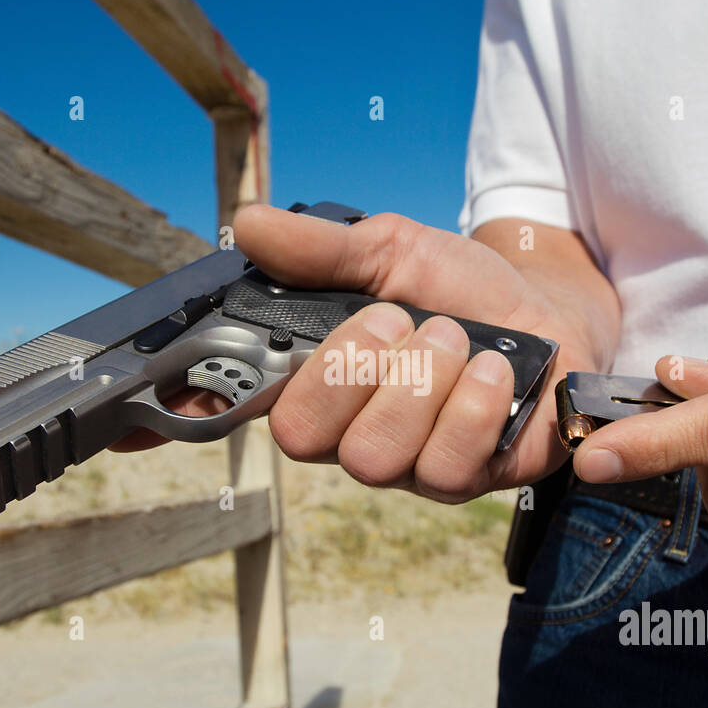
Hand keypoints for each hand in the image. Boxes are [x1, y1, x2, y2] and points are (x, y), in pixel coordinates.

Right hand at [201, 205, 611, 501]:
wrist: (543, 311)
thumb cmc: (458, 289)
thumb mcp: (392, 250)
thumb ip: (325, 249)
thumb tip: (249, 225)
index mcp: (313, 379)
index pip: (231, 406)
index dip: (190, 407)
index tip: (164, 400)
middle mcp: (347, 432)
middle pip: (304, 436)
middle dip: (355, 365)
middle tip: (403, 320)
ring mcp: (404, 466)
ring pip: (375, 456)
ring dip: (421, 381)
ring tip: (455, 339)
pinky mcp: (464, 481)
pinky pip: (446, 469)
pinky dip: (470, 406)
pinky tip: (491, 370)